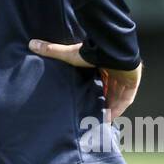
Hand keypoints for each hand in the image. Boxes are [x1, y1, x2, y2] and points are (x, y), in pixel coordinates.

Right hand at [27, 38, 142, 120]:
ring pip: (117, 96)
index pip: (98, 79)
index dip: (92, 89)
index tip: (84, 99)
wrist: (112, 49)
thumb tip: (31, 43)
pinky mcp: (132, 83)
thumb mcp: (69, 54)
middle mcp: (114, 70)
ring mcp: (124, 77)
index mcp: (101, 63)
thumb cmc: (91, 50)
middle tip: (91, 113)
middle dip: (100, 101)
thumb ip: (52, 50)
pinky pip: (125, 99)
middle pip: (108, 89)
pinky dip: (118, 108)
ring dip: (109, 107)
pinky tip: (110, 118)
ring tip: (99, 120)